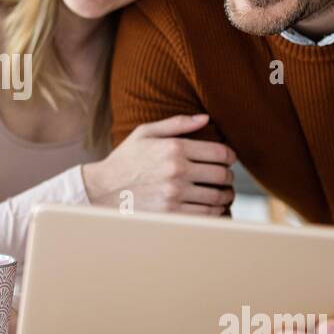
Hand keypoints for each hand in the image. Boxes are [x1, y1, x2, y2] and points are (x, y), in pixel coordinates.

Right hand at [83, 114, 235, 214]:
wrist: (103, 189)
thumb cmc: (126, 159)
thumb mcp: (145, 133)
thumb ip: (177, 123)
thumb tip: (206, 118)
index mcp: (174, 148)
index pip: (220, 153)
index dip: (230, 156)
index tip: (228, 160)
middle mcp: (177, 171)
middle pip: (222, 175)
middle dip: (229, 176)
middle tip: (226, 177)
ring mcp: (174, 194)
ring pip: (217, 197)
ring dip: (226, 195)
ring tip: (224, 193)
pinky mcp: (171, 214)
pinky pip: (206, 214)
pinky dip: (216, 211)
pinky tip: (213, 207)